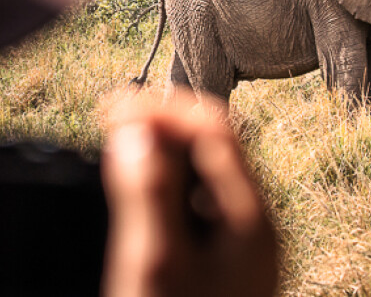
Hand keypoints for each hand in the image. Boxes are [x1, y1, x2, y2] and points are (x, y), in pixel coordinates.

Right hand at [101, 93, 277, 296]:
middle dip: (164, 124)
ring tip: (123, 147)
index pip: (214, 129)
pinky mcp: (231, 262)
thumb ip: (149, 194)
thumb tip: (133, 132)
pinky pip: (205, 204)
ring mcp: (247, 245)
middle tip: (113, 119)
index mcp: (250, 217)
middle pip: (216, 146)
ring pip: (209, 175)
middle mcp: (257, 225)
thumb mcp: (157, 261)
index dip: (162, 108)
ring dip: (167, 153)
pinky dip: (173, 185)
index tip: (113, 107)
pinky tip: (145, 194)